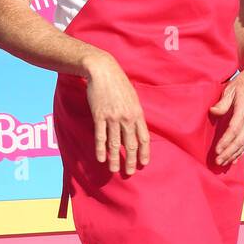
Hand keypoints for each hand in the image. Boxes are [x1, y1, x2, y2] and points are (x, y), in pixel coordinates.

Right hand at [83, 54, 150, 175]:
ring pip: (114, 144)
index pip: (144, 138)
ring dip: (115, 159)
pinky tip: (101, 159)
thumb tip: (137, 128)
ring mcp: (112, 118)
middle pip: (130, 144)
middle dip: (131, 161)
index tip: (144, 163)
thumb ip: (135, 114)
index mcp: (137, 114)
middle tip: (130, 172)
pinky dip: (100, 149)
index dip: (144, 152)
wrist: (103, 71)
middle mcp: (126, 118)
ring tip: (115, 170)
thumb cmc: (119, 83)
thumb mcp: (133, 98)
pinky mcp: (99, 116)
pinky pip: (100, 136)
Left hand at [210, 59, 243, 165]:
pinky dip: (242, 151)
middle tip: (218, 162)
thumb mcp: (231, 87)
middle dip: (229, 153)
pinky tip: (235, 159)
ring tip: (224, 163)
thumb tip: (213, 112)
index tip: (217, 150)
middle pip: (241, 140)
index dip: (226, 142)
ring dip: (235, 154)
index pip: (234, 130)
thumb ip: (223, 102)